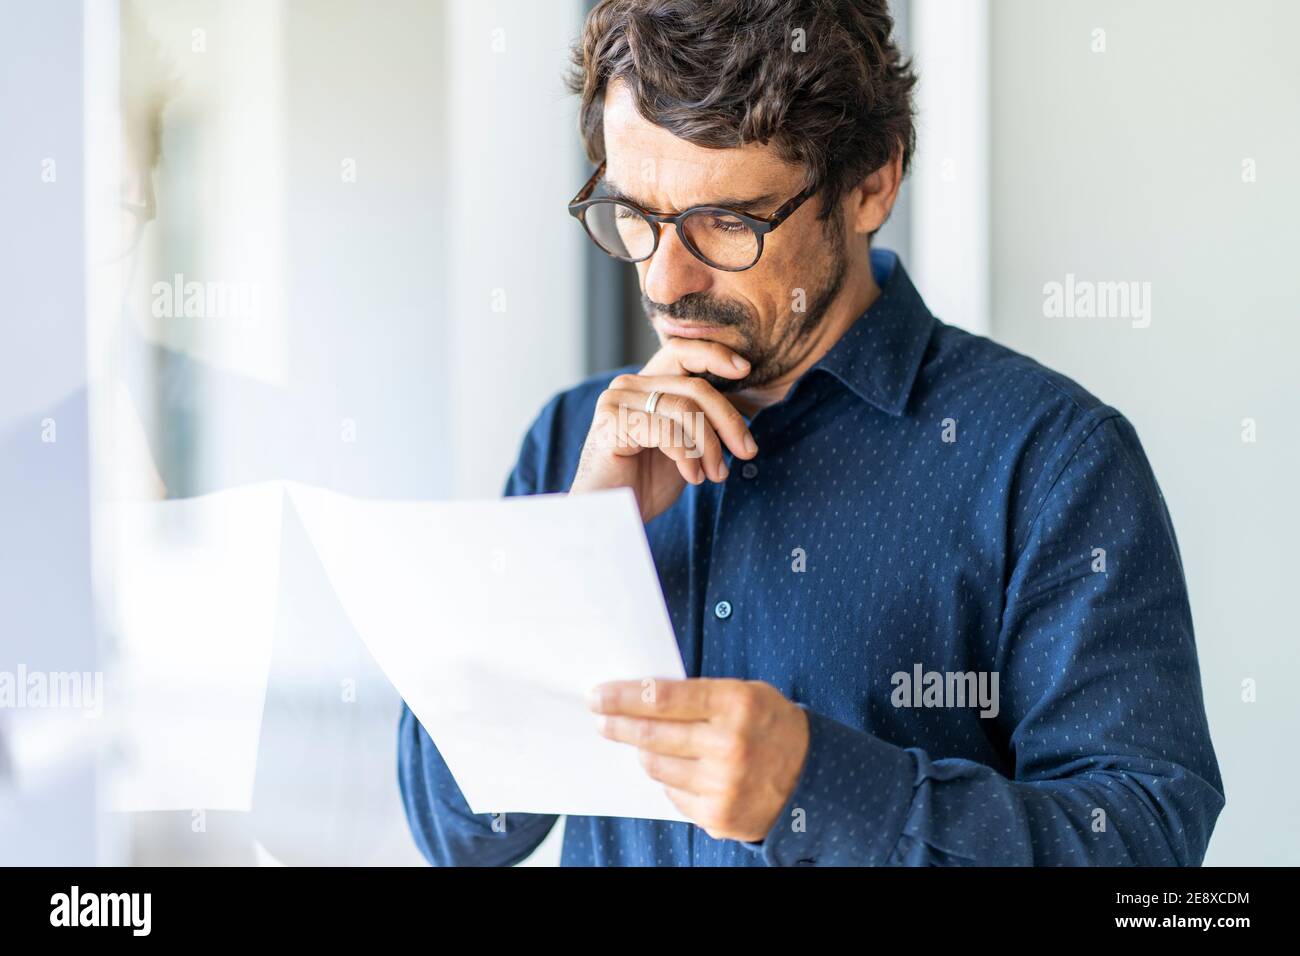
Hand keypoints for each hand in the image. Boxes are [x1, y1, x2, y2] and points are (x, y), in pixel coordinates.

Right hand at [569, 339, 758, 522]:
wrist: (607, 517)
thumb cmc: (644, 484)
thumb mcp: (683, 447)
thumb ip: (702, 421)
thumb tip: (743, 410)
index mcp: (644, 384)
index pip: (681, 352)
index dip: (715, 355)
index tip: (745, 371)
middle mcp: (627, 386)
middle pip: (695, 387)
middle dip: (729, 420)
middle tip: (747, 451)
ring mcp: (616, 402)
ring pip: (686, 409)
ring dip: (711, 446)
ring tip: (716, 474)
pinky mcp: (612, 424)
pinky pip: (667, 431)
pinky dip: (688, 456)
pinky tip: (692, 477)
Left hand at [588, 677, 809, 841]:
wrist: (812, 778)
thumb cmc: (771, 726)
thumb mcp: (746, 693)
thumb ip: (699, 694)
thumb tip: (641, 697)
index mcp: (736, 705)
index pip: (663, 698)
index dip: (623, 697)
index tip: (599, 695)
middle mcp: (729, 746)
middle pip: (651, 735)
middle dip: (617, 724)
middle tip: (601, 717)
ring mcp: (722, 785)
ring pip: (655, 766)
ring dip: (644, 752)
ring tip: (646, 743)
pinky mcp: (717, 814)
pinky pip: (671, 793)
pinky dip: (670, 778)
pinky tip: (682, 768)